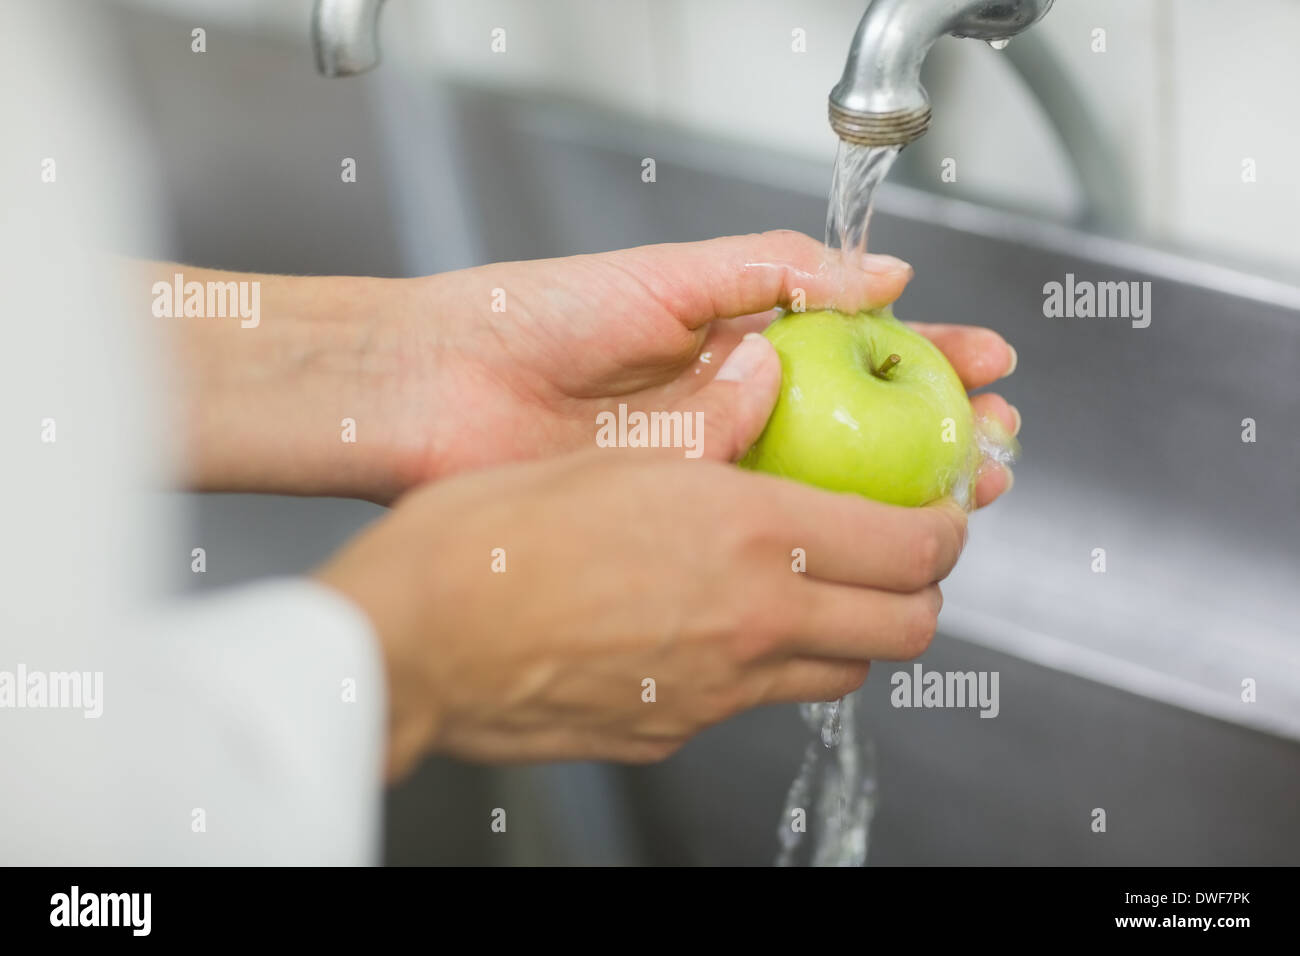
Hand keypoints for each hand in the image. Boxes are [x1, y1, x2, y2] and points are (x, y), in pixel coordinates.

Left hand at [155, 231, 1018, 502]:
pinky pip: (759, 533)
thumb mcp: (672, 277)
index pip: (862, 348)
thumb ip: (777, 271)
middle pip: (862, 427)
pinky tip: (867, 549)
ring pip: (825, 489)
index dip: (929, 357)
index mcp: (739, 341)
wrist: (442, 390)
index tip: (989, 367)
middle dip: (936, 435)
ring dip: (898, 497)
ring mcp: (711, 469)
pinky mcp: (677, 524)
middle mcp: (734, 407)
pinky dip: (819, 545)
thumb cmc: (539, 316)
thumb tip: (885, 274)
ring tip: (962, 498)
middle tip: (993, 449)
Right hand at [316, 448, 968, 778]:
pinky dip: (765, 667)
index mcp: (751, 538)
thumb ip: (710, 426)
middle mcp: (754, 624)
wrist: (414, 642)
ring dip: (848, 633)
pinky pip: (753, 702)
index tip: (943, 511)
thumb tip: (761, 378)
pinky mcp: (673, 731)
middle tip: (899, 557)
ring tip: (813, 593)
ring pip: (837, 674)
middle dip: (921, 592)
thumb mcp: (613, 454)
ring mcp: (717, 691)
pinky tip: (715, 629)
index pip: (908, 547)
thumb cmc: (495, 536)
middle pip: (902, 628)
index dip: (946, 529)